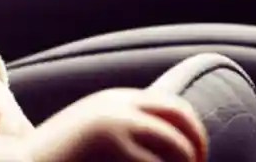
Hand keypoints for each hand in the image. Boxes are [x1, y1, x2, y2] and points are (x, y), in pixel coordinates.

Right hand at [26, 88, 206, 161]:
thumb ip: (125, 128)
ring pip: (179, 153)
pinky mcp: (119, 153)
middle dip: (197, 153)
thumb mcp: (93, 134)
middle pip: (184, 127)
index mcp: (115, 101)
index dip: (194, 134)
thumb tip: (172, 143)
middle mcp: (120, 108)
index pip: (174, 108)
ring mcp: (119, 129)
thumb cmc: (58, 161)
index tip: (195, 159)